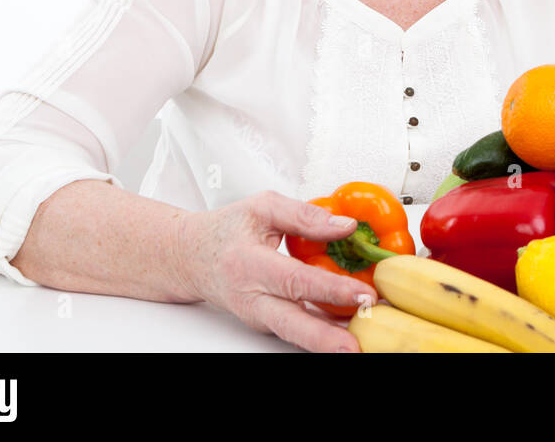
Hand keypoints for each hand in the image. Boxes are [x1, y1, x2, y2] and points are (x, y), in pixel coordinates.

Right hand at [175, 190, 377, 351]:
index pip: (295, 280)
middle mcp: (252, 298)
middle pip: (291, 325)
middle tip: (357, 346)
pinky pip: (297, 330)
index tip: (363, 293)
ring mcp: (258, 316)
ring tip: (361, 344)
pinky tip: (349, 332)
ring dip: (328, 341)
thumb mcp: (263, 208)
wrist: (191, 258)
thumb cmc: (227, 231)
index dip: (331, 289)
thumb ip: (305, 215)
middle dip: (326, 339)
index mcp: (249, 264)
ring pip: (295, 334)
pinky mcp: (267, 324)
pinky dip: (323, 334)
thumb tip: (346, 227)